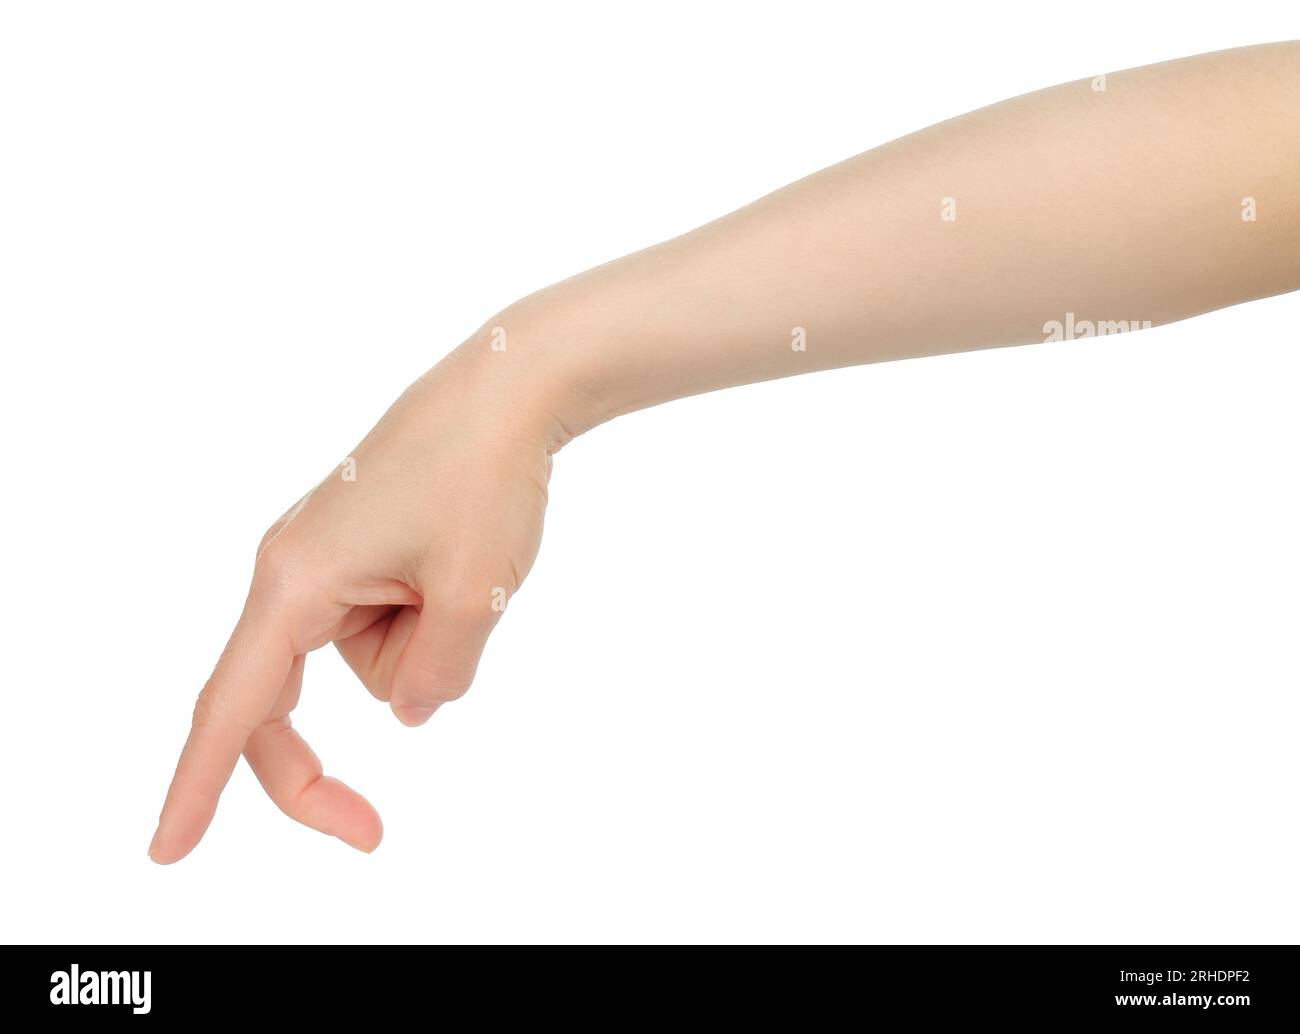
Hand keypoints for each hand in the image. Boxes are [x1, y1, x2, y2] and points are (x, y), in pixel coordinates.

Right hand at [148, 319, 568, 861]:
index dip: (198, 785)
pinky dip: (429, 618)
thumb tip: (409, 712)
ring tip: (463, 562)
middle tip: (371, 832)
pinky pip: (389, 627)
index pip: (233, 707)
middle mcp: (292, 575)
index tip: (167, 850)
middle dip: (320, 769)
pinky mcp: (361, 556)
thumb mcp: (469, 596)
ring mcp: (325, 564)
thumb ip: (434, 677)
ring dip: (423, 645)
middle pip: (280, 703)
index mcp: (296, 583)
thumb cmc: (483, 476)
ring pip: (366, 665)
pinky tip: (458, 558)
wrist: (508, 388)